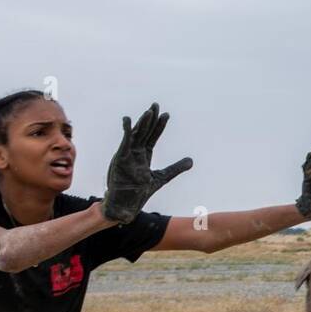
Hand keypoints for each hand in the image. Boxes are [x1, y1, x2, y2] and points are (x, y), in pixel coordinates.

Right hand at [101, 103, 192, 223]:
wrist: (124, 206)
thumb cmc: (138, 193)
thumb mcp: (162, 177)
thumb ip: (175, 168)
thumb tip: (191, 161)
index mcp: (144, 156)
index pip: (152, 137)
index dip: (159, 126)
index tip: (166, 115)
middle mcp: (135, 153)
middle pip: (144, 132)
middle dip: (150, 119)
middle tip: (156, 105)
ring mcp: (127, 156)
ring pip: (135, 136)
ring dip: (142, 124)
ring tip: (148, 112)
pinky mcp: (119, 160)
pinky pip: (123, 144)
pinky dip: (126, 132)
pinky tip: (128, 121)